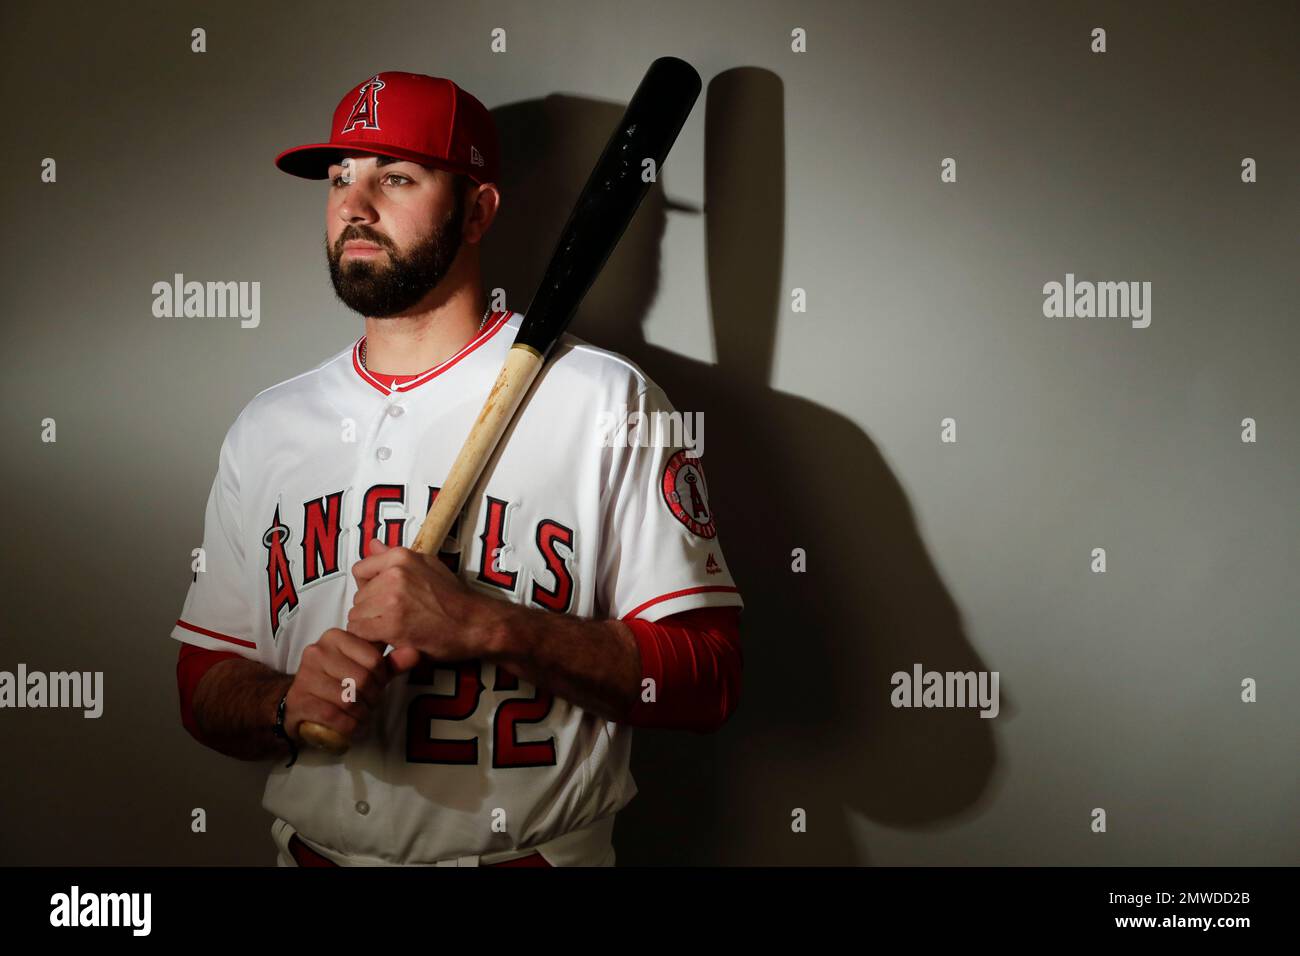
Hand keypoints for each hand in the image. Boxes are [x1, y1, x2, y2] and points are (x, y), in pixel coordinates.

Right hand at [283, 626, 420, 742]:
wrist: (298, 703)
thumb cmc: (337, 682)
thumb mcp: (365, 669)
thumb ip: (390, 662)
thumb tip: (415, 653)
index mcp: (336, 637)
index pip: (374, 659)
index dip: (381, 678)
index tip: (377, 686)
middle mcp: (317, 651)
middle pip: (362, 680)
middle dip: (372, 698)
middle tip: (369, 704)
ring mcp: (305, 675)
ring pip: (349, 699)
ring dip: (360, 714)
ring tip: (360, 715)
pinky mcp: (300, 699)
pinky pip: (334, 716)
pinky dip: (348, 726)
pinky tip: (350, 726)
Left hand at [348, 539, 502, 660]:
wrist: (475, 624)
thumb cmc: (454, 597)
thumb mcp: (428, 565)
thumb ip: (395, 558)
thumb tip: (373, 544)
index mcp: (401, 557)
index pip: (360, 570)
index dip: (368, 587)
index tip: (383, 598)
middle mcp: (394, 574)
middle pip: (358, 597)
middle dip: (370, 610)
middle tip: (394, 617)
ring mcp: (392, 599)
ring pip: (357, 616)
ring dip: (370, 627)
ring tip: (394, 629)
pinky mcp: (392, 624)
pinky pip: (362, 632)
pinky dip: (373, 640)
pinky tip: (391, 639)